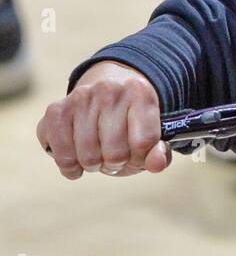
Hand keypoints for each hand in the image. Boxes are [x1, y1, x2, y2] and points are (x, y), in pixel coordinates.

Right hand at [36, 61, 171, 178]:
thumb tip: (157, 165)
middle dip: (117, 164)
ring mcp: (80, 98)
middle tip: (116, 157)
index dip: (140, 160)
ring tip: (99, 155)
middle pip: (115, 152)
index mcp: (140, 93)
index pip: (143, 143)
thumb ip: (160, 153)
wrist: (106, 91)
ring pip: (88, 156)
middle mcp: (109, 90)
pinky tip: (76, 162)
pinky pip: (62, 154)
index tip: (136, 156)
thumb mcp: (152, 135)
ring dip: (94, 166)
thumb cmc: (131, 122)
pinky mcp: (56, 110)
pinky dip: (69, 166)